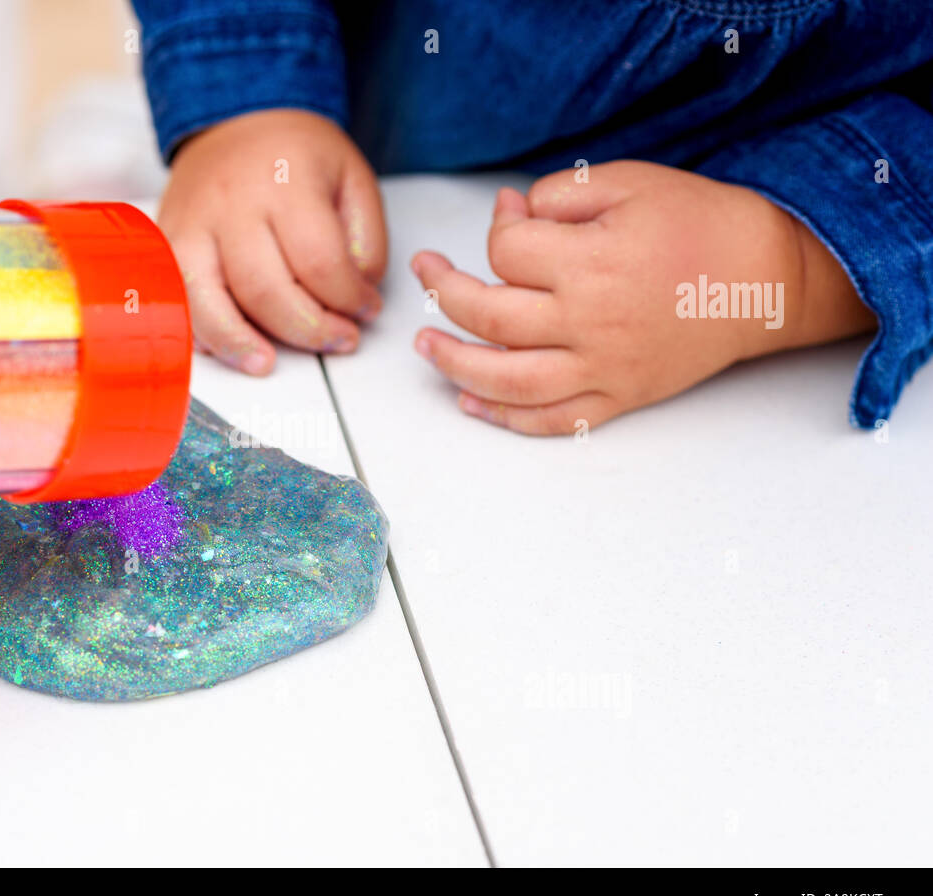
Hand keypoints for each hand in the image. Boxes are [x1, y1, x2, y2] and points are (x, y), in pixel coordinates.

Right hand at [158, 108, 386, 372]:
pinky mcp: (167, 244)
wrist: (236, 119)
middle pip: (266, 289)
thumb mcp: (352, 177)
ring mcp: (191, 225)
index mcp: (285, 182)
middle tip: (337, 339)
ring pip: (208, 300)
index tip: (366, 309)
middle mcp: (231, 204)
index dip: (349, 300)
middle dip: (307, 329)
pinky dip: (198, 331)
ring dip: (238, 343)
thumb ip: (365, 238)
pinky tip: (225, 346)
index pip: (320, 262)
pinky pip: (176, 298)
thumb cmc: (295, 154)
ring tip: (266, 364)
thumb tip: (356, 296)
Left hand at [412, 160, 874, 433]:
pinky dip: (506, 418)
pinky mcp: (619, 396)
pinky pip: (552, 419)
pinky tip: (472, 403)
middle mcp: (590, 321)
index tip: (508, 217)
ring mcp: (603, 366)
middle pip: (490, 317)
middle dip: (444, 293)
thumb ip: (559, 195)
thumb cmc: (699, 224)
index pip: (508, 252)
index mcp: (592, 262)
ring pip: (508, 379)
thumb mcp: (629, 183)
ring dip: (455, 364)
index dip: (498, 229)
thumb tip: (508, 211)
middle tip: (425, 272)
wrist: (764, 278)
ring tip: (425, 347)